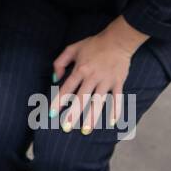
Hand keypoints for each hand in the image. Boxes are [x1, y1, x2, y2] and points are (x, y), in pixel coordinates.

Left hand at [50, 17, 146, 133]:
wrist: (118, 40)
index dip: (58, 101)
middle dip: (73, 114)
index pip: (67, 88)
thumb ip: (60, 62)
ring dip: (92, 117)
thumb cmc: (93, 44)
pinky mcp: (118, 82)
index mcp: (80, 69)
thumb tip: (54, 78)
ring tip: (86, 130)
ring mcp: (106, 81)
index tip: (51, 113)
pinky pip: (117, 99)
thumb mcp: (72, 48)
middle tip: (66, 127)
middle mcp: (93, 77)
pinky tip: (112, 122)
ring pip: (98, 102)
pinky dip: (115, 110)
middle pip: (81, 98)